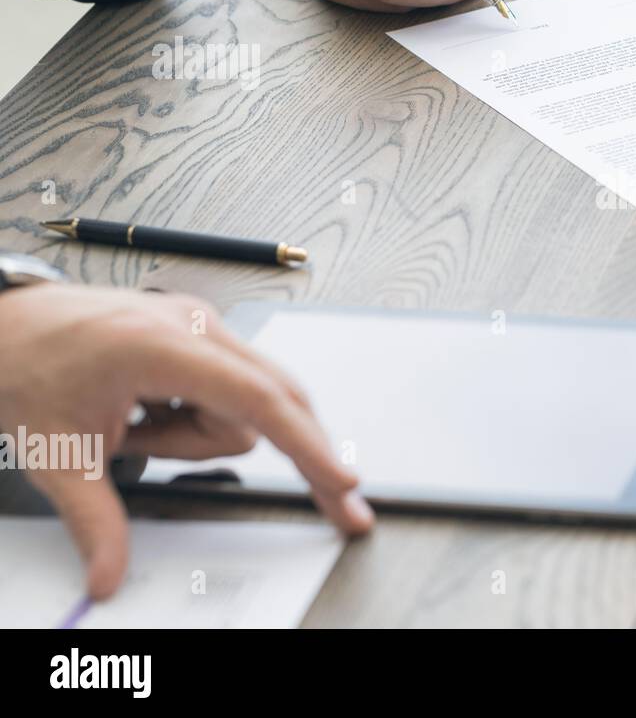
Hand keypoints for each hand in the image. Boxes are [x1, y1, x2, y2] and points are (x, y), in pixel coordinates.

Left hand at [0, 284, 373, 598]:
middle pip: (271, 402)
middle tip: (339, 506)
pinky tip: (147, 415)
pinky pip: (229, 391)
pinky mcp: (201, 334)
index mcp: (162, 346)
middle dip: (297, 452)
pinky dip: (198, 419)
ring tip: (133, 430)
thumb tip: (109, 573)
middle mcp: (196, 326)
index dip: (307, 445)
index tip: (342, 480)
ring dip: (197, 438)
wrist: (5, 322)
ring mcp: (202, 326)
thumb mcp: (55, 452)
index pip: (256, 400)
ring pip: (245, 406)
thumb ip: (94, 518)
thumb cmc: (25, 364)